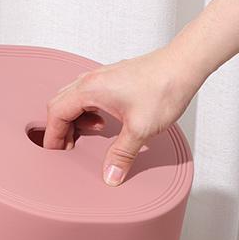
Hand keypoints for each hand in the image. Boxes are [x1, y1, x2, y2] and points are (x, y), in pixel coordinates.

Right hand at [43, 46, 203, 185]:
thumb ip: (122, 155)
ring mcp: (102, 77)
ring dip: (74, 119)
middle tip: (68, 148)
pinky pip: (87, 94)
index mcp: (90, 89)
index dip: (53, 136)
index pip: (57, 113)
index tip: (56, 153)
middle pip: (60, 104)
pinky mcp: (113, 78)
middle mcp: (92, 80)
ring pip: (73, 98)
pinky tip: (103, 122)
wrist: (185, 64)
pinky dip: (86, 110)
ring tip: (88, 135)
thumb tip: (111, 176)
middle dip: (60, 128)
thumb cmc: (164, 86)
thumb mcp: (140, 129)